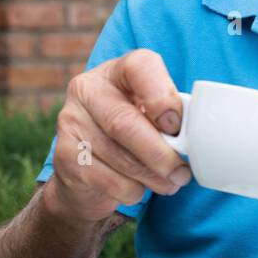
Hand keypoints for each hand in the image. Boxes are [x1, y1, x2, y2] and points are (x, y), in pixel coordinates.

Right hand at [44, 48, 190, 223]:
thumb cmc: (136, 132)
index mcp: (118, 70)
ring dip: (151, 176)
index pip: (140, 67)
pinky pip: (106, 179)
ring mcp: (71, 121)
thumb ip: (171, 116)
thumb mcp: (153, 114)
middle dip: (160, 154)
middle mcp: (88, 89)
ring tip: (170, 183)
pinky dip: (131, 190)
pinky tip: (140, 189)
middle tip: (182, 173)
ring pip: (117, 155)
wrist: (89, 167)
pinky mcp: (63, 155)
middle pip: (125, 122)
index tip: (176, 126)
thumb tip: (194, 137)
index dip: (162, 97)